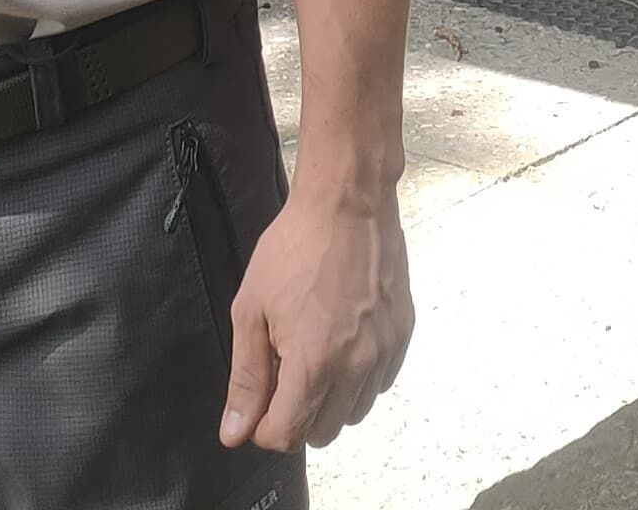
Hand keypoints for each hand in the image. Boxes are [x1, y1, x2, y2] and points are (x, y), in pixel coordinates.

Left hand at [219, 181, 412, 450]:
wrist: (347, 201)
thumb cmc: (293, 248)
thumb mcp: (252, 310)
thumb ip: (246, 379)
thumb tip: (235, 432)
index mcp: (314, 363)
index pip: (288, 436)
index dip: (264, 428)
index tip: (259, 401)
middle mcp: (357, 367)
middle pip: (322, 433)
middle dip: (296, 416)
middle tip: (283, 373)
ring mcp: (385, 351)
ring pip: (354, 413)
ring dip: (329, 401)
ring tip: (314, 355)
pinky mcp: (403, 334)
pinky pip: (380, 384)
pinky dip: (359, 379)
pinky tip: (342, 343)